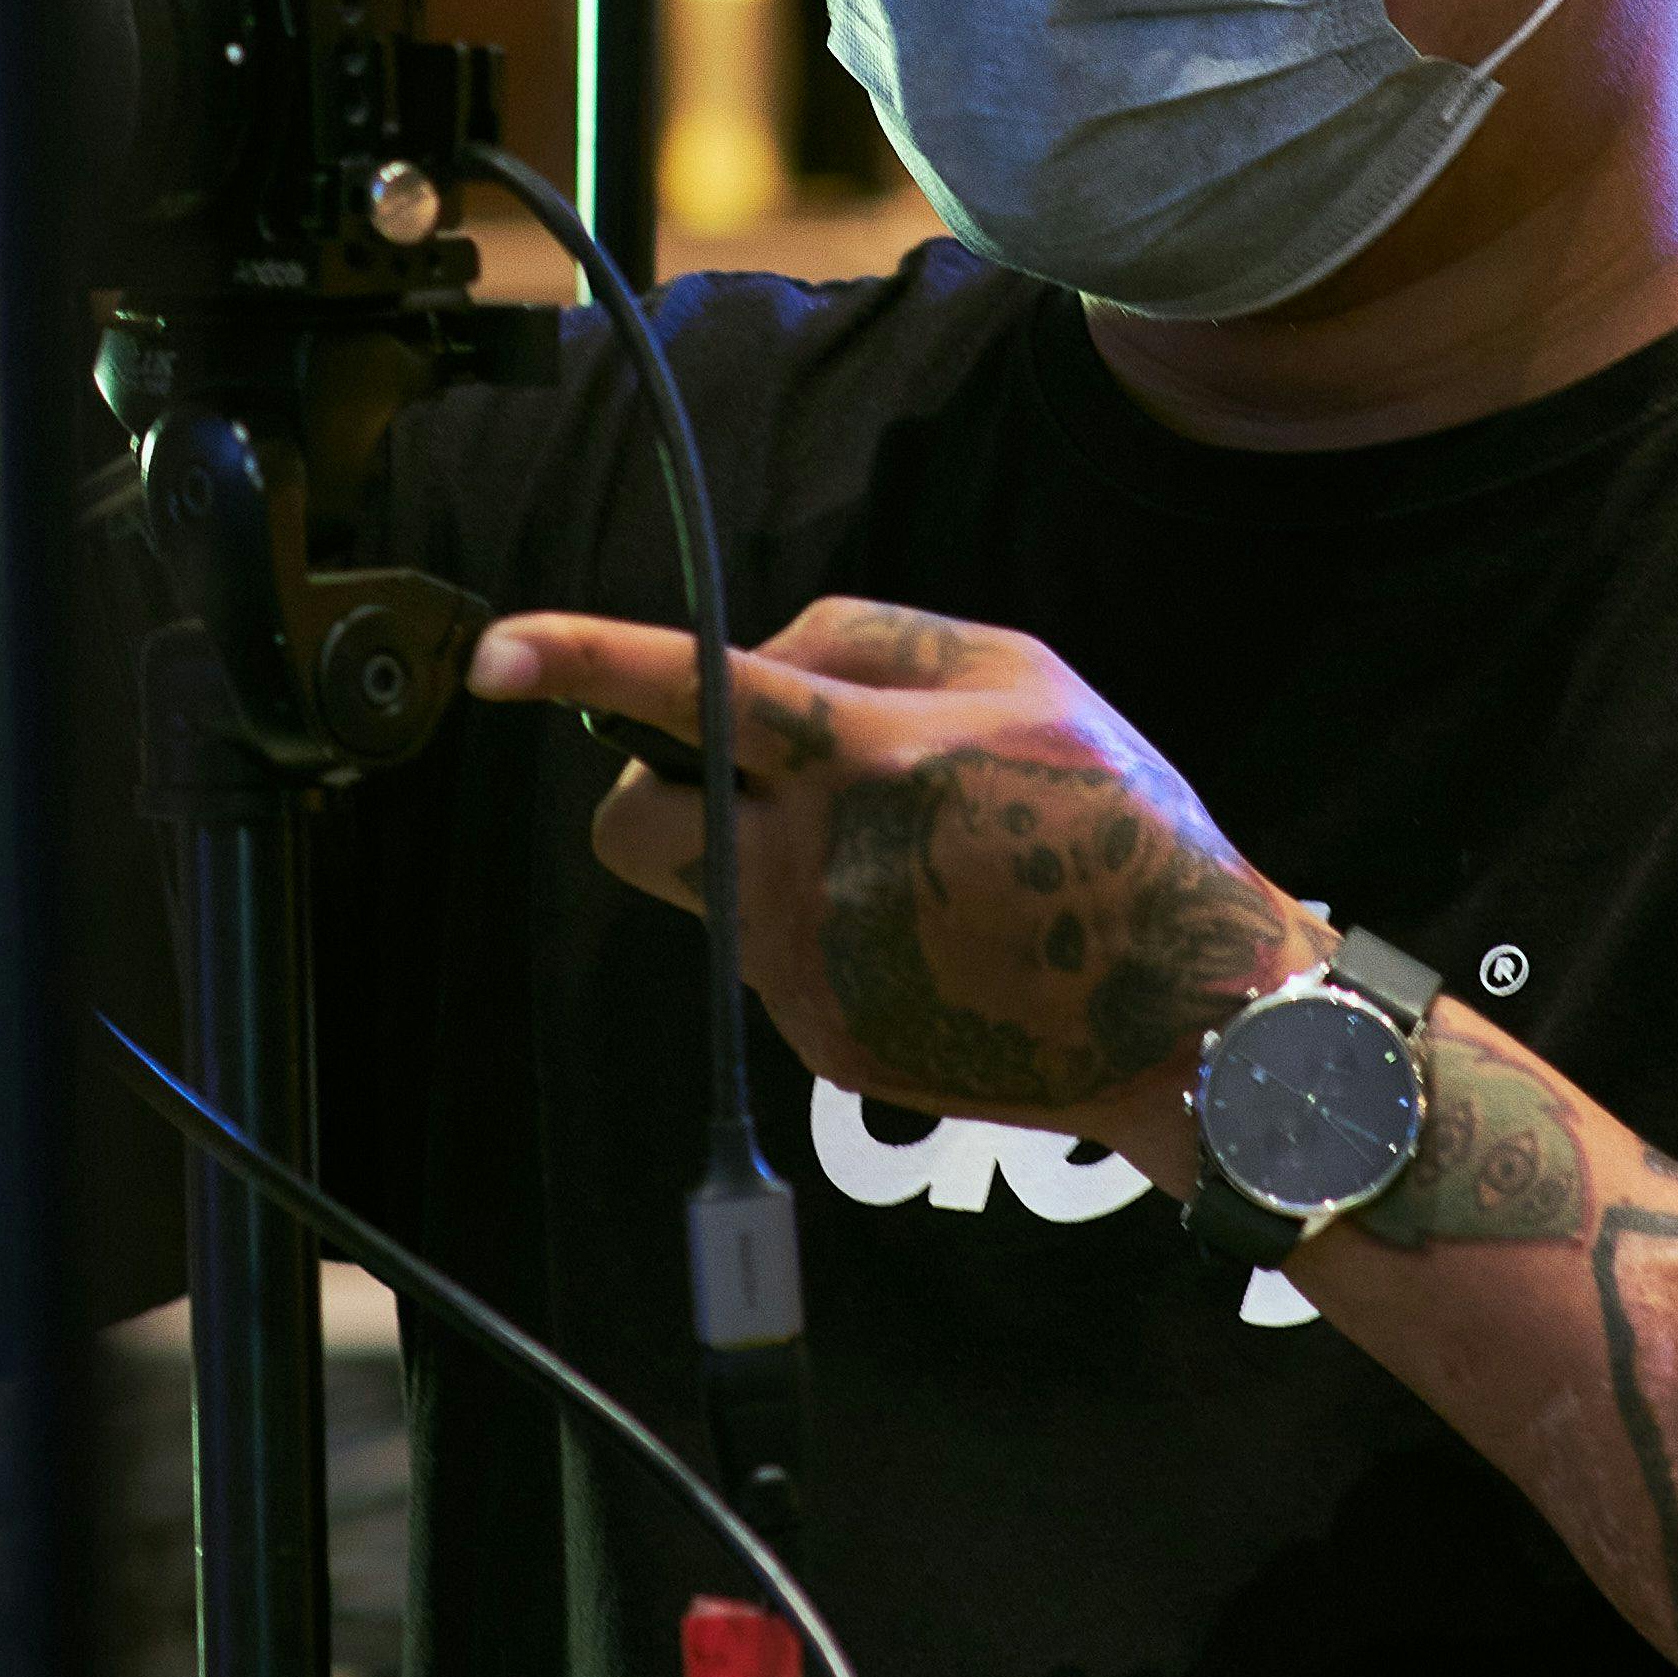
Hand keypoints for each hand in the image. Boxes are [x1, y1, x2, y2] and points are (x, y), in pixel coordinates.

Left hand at [465, 596, 1309, 1157]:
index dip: (584, 660)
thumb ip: (866, 639)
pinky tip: (923, 935)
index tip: (493, 654)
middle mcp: (818, 864)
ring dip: (757, 856)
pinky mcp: (820, 1037)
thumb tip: (753, 649)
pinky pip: (767, 957)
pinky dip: (820, 930)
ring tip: (888, 865)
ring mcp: (810, 965)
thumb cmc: (1110, 816)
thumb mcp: (1019, 672)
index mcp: (870, 754)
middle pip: (635, 821)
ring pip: (703, 888)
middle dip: (660, 791)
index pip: (696, 693)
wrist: (1185, 1008)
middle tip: (753, 787)